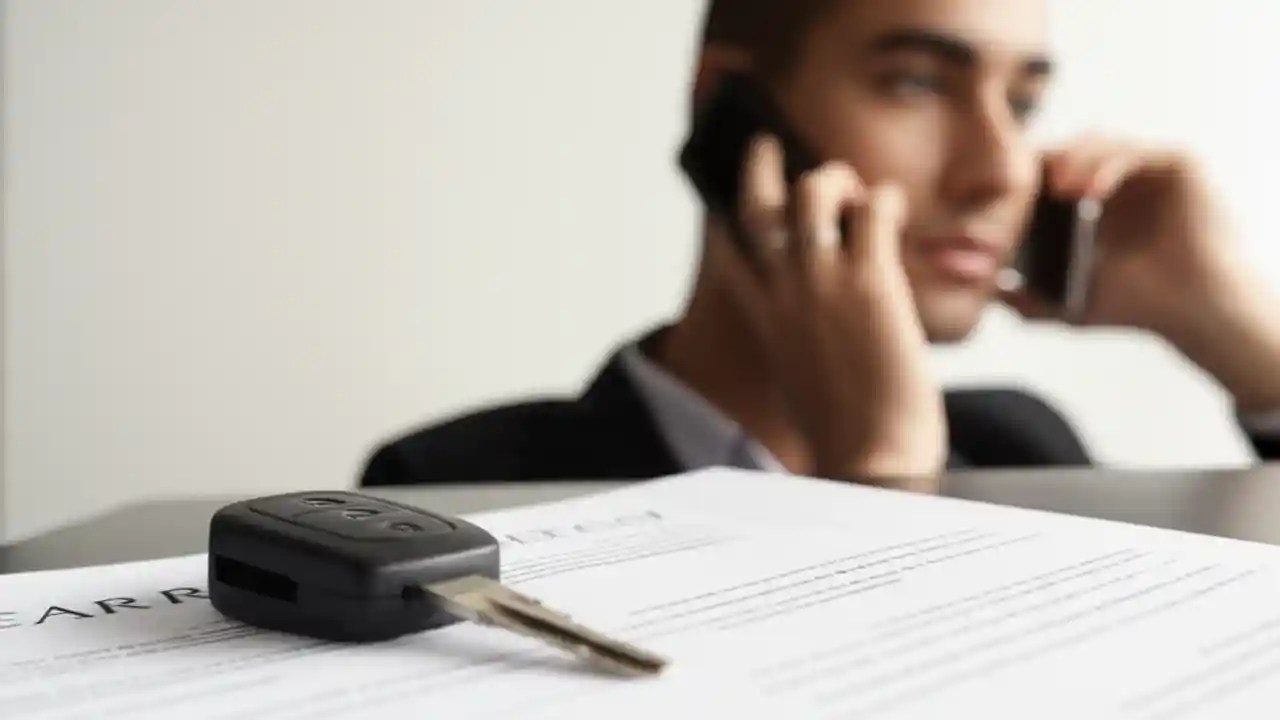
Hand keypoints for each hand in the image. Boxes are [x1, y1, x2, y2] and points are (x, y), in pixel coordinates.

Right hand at [713, 136, 946, 480]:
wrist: (871, 457)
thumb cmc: (847, 430)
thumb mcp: (803, 377)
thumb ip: (802, 338)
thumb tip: (819, 325)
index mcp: (764, 319)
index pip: (727, 250)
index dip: (725, 215)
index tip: (727, 198)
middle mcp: (784, 293)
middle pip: (758, 205)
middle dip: (762, 166)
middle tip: (770, 146)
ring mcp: (824, 283)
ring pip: (814, 191)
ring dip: (836, 177)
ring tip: (855, 188)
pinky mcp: (872, 283)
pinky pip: (874, 209)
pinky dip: (884, 198)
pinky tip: (894, 209)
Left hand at [1003, 136, 1279, 411]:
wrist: (1190, 312)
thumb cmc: (1135, 307)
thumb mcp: (1066, 303)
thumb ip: (1025, 300)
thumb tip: (984, 294)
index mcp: (1086, 204)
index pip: (1044, 175)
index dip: (1020, 181)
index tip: (997, 199)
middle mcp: (1114, 180)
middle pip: (1065, 151)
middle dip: (1041, 164)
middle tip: (1021, 187)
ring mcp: (1144, 169)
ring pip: (1096, 144)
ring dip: (1071, 161)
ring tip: (1056, 189)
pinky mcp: (1174, 163)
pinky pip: (1132, 151)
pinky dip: (1105, 165)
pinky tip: (1086, 191)